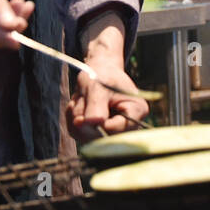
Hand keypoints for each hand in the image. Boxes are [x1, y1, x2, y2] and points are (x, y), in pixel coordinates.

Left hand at [67, 8, 145, 141]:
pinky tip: (76, 105)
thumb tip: (91, 125)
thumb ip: (96, 106)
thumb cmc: (102, 75)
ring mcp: (113, 130)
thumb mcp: (97, 87)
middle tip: (76, 102)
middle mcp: (128, 124)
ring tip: (79, 99)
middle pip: (104, 137)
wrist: (98, 72)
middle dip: (84, 122)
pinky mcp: (99, 133)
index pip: (120, 129)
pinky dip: (73, 121)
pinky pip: (81, 135)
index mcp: (137, 110)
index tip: (80, 119)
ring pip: (89, 138)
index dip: (99, 127)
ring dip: (76, 119)